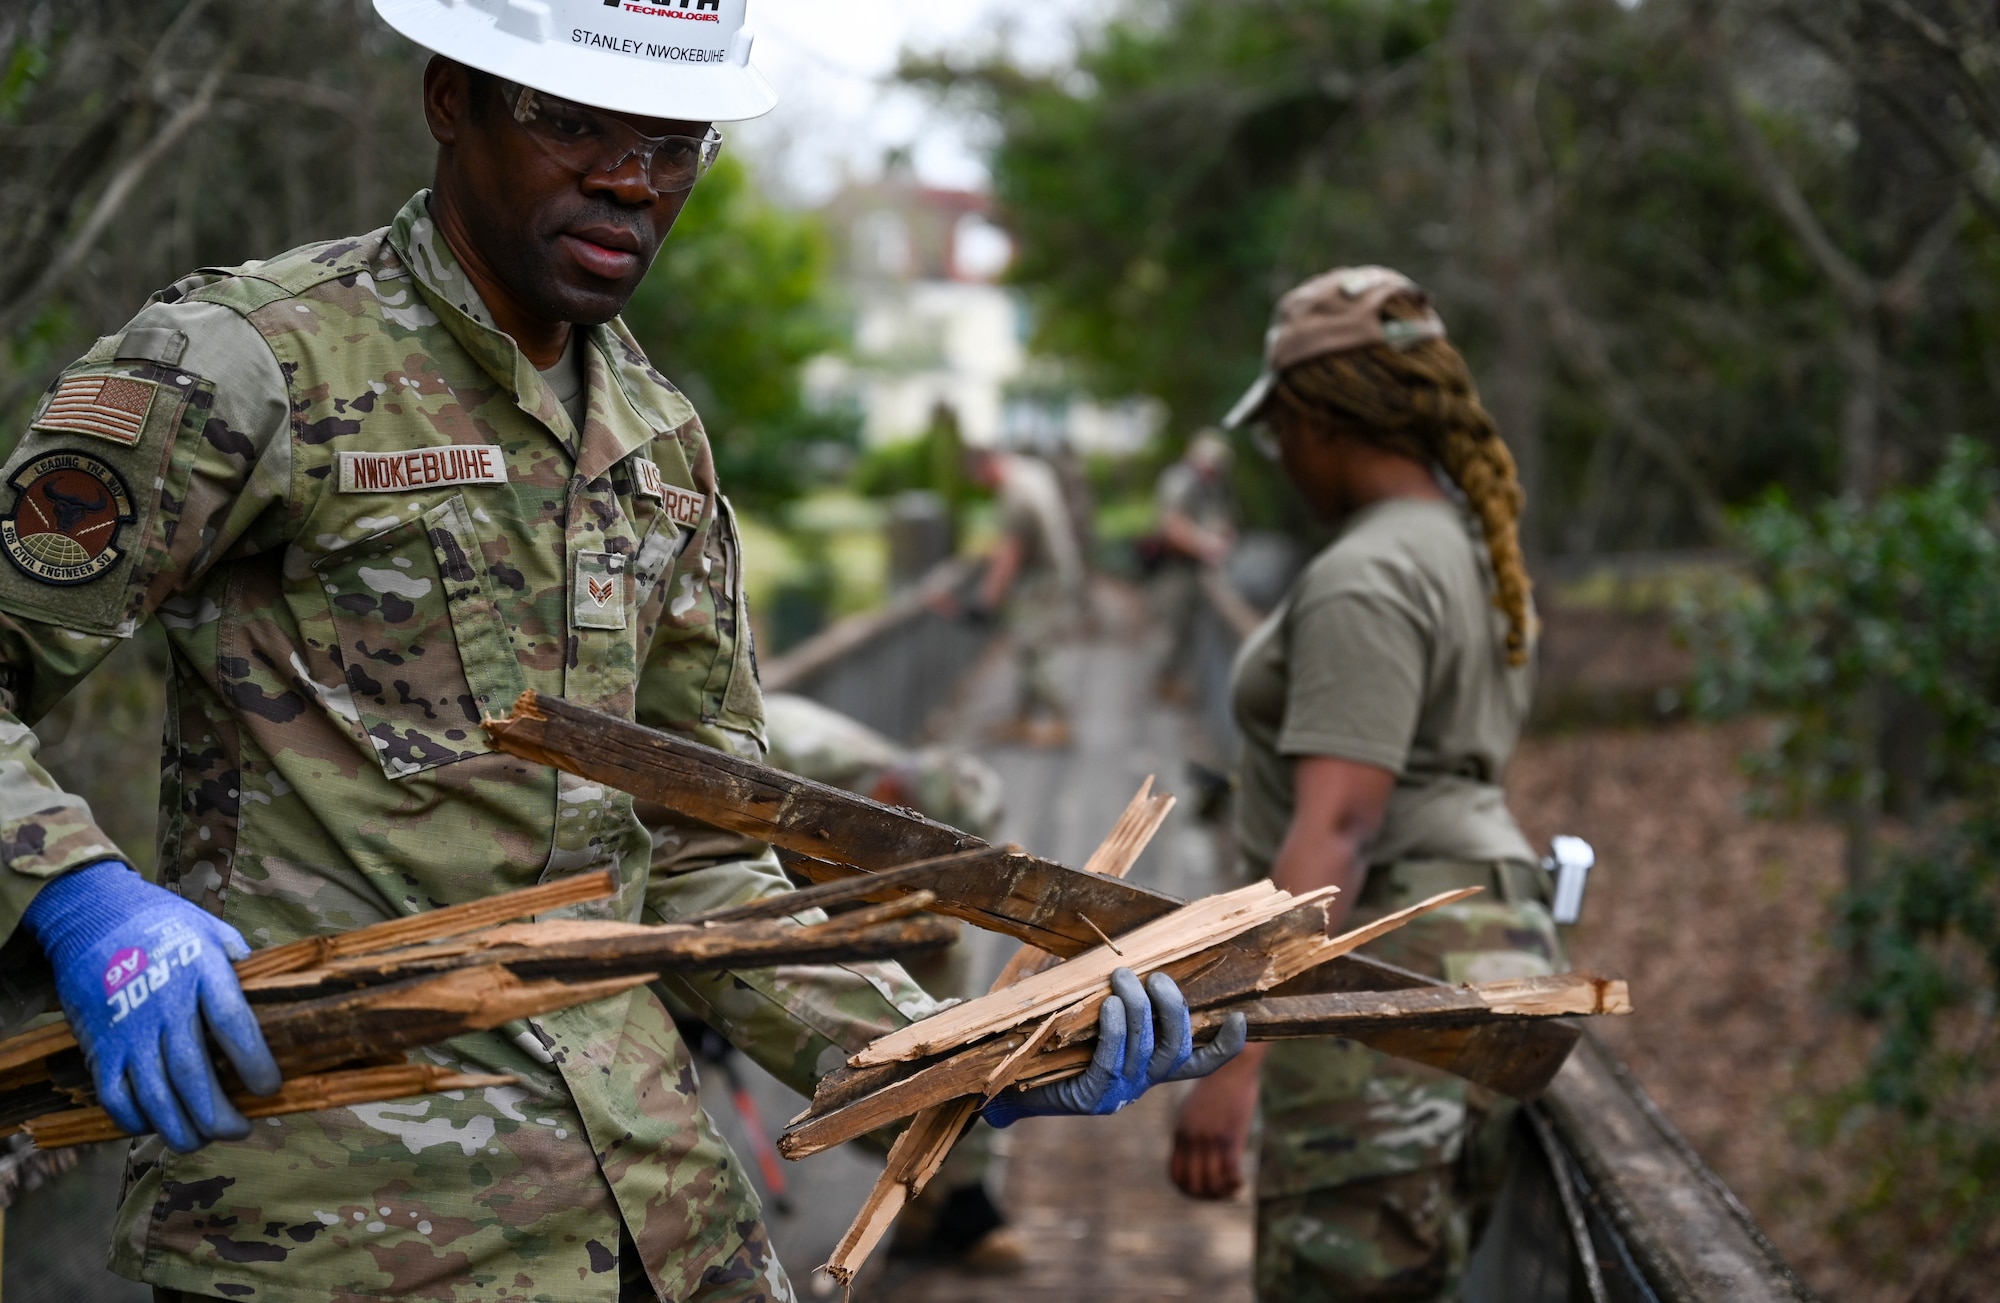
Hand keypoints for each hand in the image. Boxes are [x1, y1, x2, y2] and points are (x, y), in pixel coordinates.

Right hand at [23, 861, 281, 1151]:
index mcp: (201, 973)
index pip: (233, 1024)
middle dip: (218, 1114)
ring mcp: (128, 1030)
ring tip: (203, 1140)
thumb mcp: (211, 930)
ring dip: (181, 1128)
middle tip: (240, 1130)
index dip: (254, 1062)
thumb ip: (240, 962)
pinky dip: (135, 1120)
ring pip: (154, 1095)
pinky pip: (114, 1097)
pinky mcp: (99, 1047)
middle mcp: (164, 1006)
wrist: (92, 916)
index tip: (271, 1089)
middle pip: (192, 1073)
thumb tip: (270, 989)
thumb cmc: (163, 924)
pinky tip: (156, 1126)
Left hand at [980, 968, 1246, 1127]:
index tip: (1241, 1018)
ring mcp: (1119, 1093)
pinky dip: (1114, 1031)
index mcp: (1150, 1065)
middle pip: (1176, 1050)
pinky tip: (1108, 1005)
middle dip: (1173, 1009)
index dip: (1224, 1047)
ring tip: (1124, 977)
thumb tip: (1127, 944)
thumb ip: (1114, 988)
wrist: (1007, 1081)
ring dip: (1138, 1010)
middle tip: (1156, 977)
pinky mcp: (1091, 1098)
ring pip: (1145, 1051)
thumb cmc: (1052, 1036)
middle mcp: (1142, 1083)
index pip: (1198, 1063)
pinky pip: (1111, 1062)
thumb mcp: (1089, 1008)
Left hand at [1170, 1045, 1263, 1199]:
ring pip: (1211, 1182)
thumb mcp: (1194, 1111)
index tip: (1203, 1191)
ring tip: (1232, 1189)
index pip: (1176, 1175)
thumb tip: (1194, 1154)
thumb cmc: (1216, 1088)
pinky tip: (1241, 1182)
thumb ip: (1191, 1133)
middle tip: (1221, 1194)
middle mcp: (1192, 1138)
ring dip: (1222, 1193)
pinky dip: (1235, 1184)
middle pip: (1193, 1184)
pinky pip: (1230, 1171)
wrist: (1231, 1065)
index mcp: (1181, 1133)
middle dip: (1207, 1196)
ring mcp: (1211, 1138)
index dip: (1188, 1190)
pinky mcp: (1230, 1135)